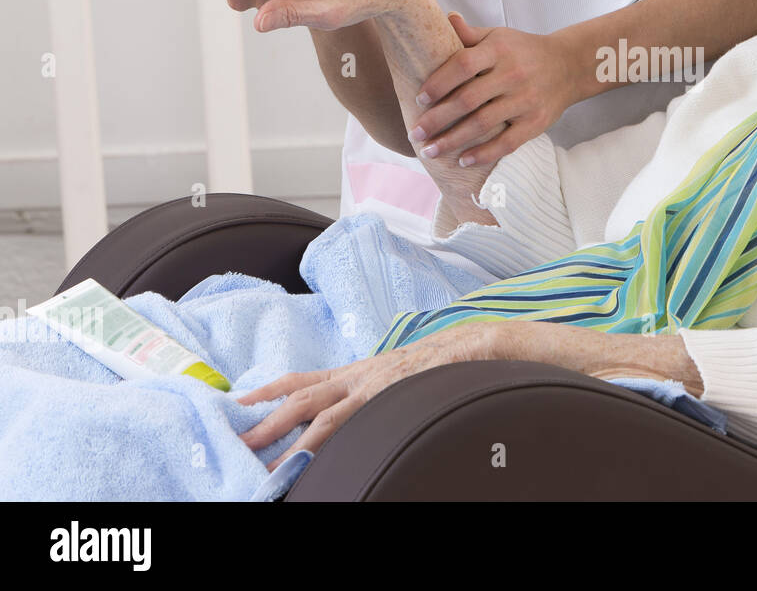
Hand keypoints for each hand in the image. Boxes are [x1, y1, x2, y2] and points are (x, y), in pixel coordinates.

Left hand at [237, 322, 501, 470]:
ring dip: (286, 440)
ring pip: (317, 414)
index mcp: (354, 372)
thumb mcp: (392, 376)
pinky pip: (348, 424)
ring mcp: (369, 389)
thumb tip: (350, 408)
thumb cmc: (433, 366)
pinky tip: (309, 460)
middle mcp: (355, 377)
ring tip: (263, 464)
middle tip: (234, 440)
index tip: (238, 403)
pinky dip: (326, 442)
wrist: (466, 348)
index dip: (267, 390)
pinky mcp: (386, 399)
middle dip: (263, 419)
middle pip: (298, 397)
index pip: (301, 380)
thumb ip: (367, 390)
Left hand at [408, 15, 583, 166]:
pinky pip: (507, 143)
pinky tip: (462, 161)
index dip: (438, 83)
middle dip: (437, 119)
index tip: (419, 98)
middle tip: (415, 133)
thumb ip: (470, 34)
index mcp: (500, 50)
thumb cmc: (524, 51)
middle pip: (468, 100)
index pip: (463, 65)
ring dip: (452, 141)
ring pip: (483, 124)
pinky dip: (483, 154)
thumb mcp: (499, 36)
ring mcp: (526, 100)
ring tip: (430, 151)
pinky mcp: (536, 122)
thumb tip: (443, 19)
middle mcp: (513, 74)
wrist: (569, 65)